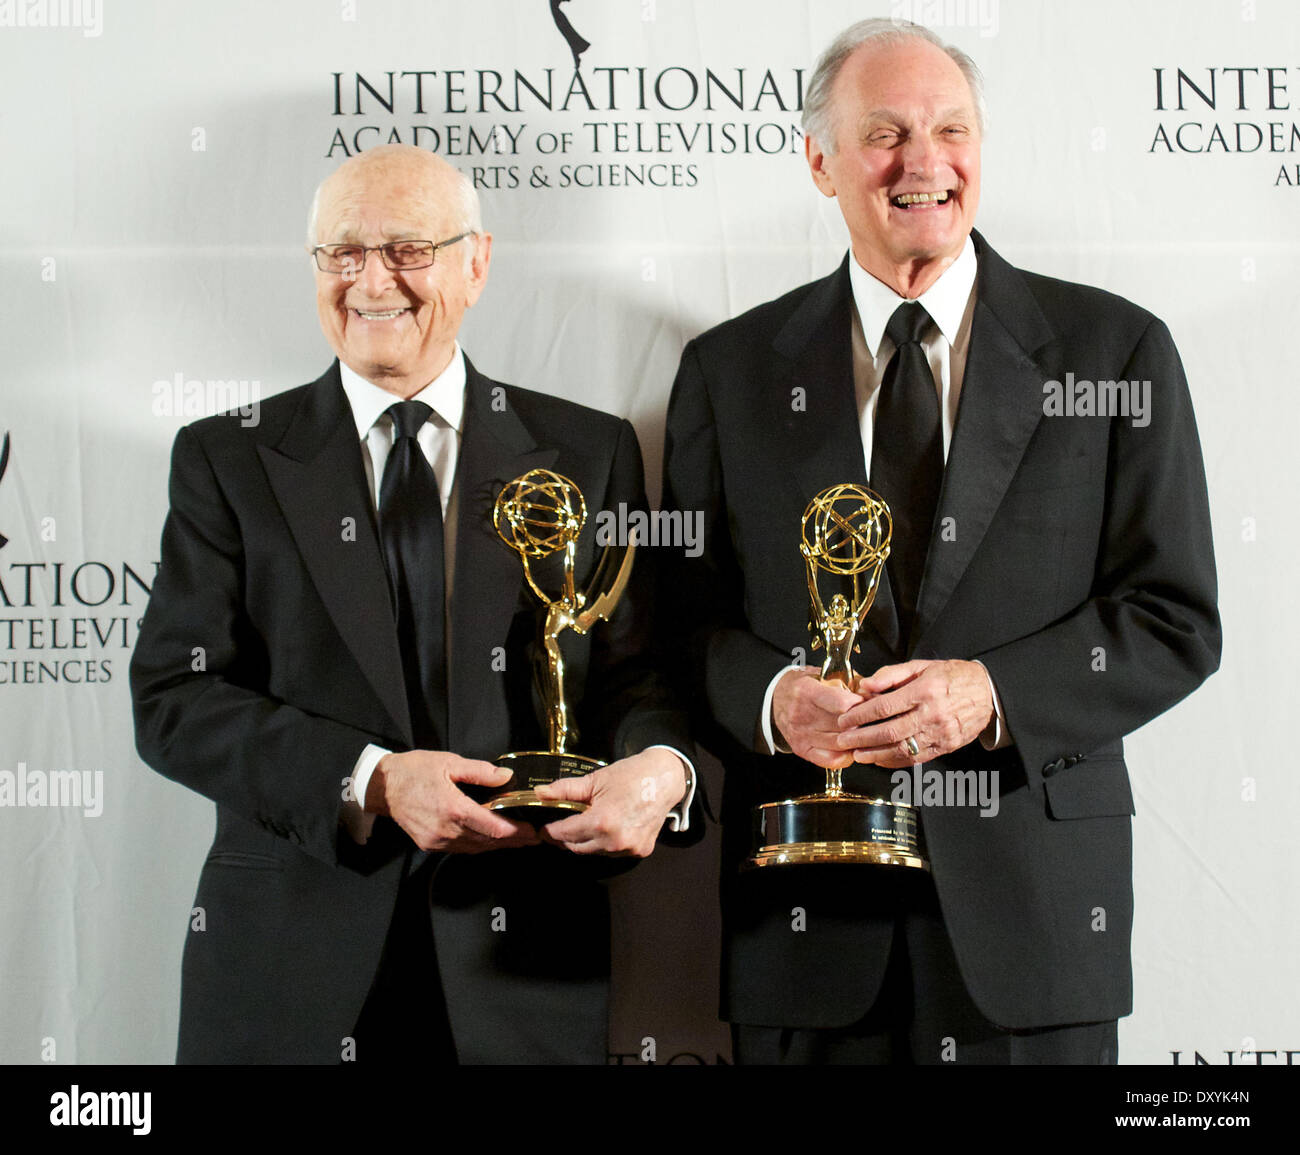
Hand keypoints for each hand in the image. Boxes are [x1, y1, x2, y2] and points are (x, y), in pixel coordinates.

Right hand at [366, 750, 539, 852]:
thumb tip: (506, 777)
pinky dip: (478, 845)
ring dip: (497, 845)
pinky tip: (489, 840)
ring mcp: (437, 841)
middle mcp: (446, 830)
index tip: (532, 830)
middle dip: (513, 841)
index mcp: (453, 809)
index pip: (494, 827)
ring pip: (475, 848)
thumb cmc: (414, 771)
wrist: (383, 786)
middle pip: (488, 842)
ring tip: (516, 840)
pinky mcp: (430, 845)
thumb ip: (480, 772)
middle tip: (532, 837)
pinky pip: (461, 848)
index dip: (516, 832)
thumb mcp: (449, 763)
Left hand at [533, 748, 689, 856]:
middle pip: (577, 848)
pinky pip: (613, 853)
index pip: (565, 834)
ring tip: (584, 825)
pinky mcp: (640, 851)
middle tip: (559, 829)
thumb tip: (540, 793)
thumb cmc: (630, 776)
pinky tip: (605, 829)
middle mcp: (615, 841)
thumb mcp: (594, 780)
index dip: (550, 833)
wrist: (663, 780)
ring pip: (595, 852)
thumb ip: (564, 790)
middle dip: (565, 839)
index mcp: (601, 822)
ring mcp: (629, 849)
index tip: (544, 830)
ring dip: (586, 842)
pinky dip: (605, 844)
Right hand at [772, 666, 864, 767]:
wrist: (775, 699)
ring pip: (840, 744)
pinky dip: (845, 756)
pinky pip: (830, 760)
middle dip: (863, 723)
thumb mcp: (822, 674)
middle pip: (843, 726)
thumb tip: (873, 693)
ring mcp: (801, 734)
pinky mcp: (802, 749)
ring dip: (857, 740)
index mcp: (806, 691)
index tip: (866, 702)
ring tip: (865, 732)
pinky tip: (851, 747)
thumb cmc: (804, 685)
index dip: (860, 704)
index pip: (841, 704)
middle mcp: (801, 714)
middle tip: (872, 719)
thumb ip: (848, 681)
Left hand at [834, 659, 994, 767]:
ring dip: (875, 754)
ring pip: (902, 749)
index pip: (885, 707)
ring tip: (857, 754)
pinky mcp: (947, 747)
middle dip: (862, 738)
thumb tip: (865, 686)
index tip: (845, 720)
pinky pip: (917, 759)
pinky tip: (880, 759)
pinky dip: (895, 762)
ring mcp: (941, 733)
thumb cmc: (952, 676)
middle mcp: (933, 714)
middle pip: (890, 731)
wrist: (988, 692)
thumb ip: (891, 674)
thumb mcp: (922, 666)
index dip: (861, 716)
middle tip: (843, 740)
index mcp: (925, 691)